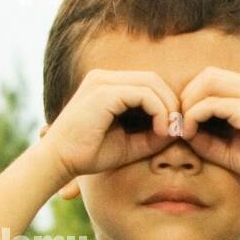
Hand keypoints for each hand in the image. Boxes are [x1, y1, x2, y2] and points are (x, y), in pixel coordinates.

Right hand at [40, 70, 180, 198]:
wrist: (60, 161)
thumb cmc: (91, 154)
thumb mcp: (131, 143)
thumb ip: (154, 134)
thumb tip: (178, 128)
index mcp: (108, 85)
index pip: (149, 83)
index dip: (168, 104)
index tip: (174, 130)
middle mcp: (104, 78)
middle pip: (154, 79)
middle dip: (172, 103)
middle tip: (178, 130)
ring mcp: (102, 82)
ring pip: (151, 83)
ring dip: (168, 108)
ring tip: (168, 133)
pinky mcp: (104, 92)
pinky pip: (144, 94)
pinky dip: (159, 112)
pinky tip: (160, 131)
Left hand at [178, 67, 239, 196]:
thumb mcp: (230, 148)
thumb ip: (206, 137)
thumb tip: (180, 129)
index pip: (214, 78)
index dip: (193, 96)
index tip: (185, 122)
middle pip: (208, 75)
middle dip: (188, 96)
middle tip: (181, 124)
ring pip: (207, 83)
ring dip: (189, 104)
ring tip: (185, 129)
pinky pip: (211, 104)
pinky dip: (194, 116)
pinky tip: (190, 134)